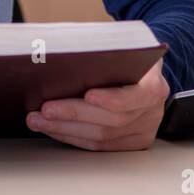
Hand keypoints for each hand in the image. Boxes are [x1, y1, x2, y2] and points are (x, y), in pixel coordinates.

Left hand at [26, 59, 169, 150]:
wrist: (143, 74)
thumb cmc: (126, 58)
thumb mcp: (122, 48)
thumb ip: (104, 53)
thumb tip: (65, 53)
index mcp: (155, 84)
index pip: (138, 96)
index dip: (113, 98)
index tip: (88, 94)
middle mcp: (152, 112)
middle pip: (113, 120)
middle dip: (74, 114)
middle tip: (45, 109)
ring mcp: (143, 131)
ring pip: (102, 137)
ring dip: (65, 129)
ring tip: (38, 120)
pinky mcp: (130, 144)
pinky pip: (98, 146)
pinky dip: (72, 137)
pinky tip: (53, 128)